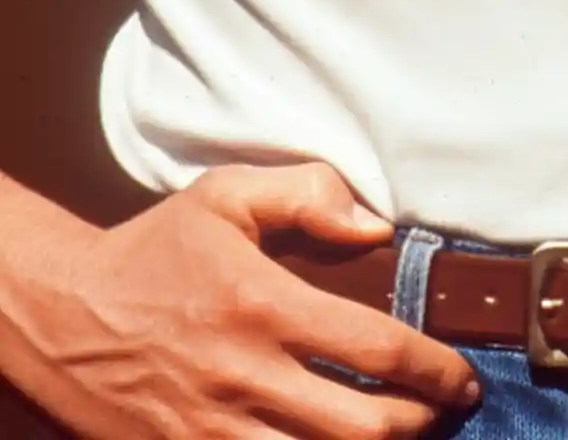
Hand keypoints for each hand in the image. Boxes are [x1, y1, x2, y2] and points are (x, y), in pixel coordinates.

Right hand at [0, 163, 478, 439]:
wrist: (63, 316)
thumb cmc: (156, 252)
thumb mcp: (225, 196)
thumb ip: (306, 195)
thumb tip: (376, 227)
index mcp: (261, 304)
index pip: (378, 349)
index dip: (437, 370)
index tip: (462, 377)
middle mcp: (243, 373)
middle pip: (365, 425)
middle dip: (423, 424)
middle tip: (446, 412)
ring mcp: (214, 426)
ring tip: (405, 434)